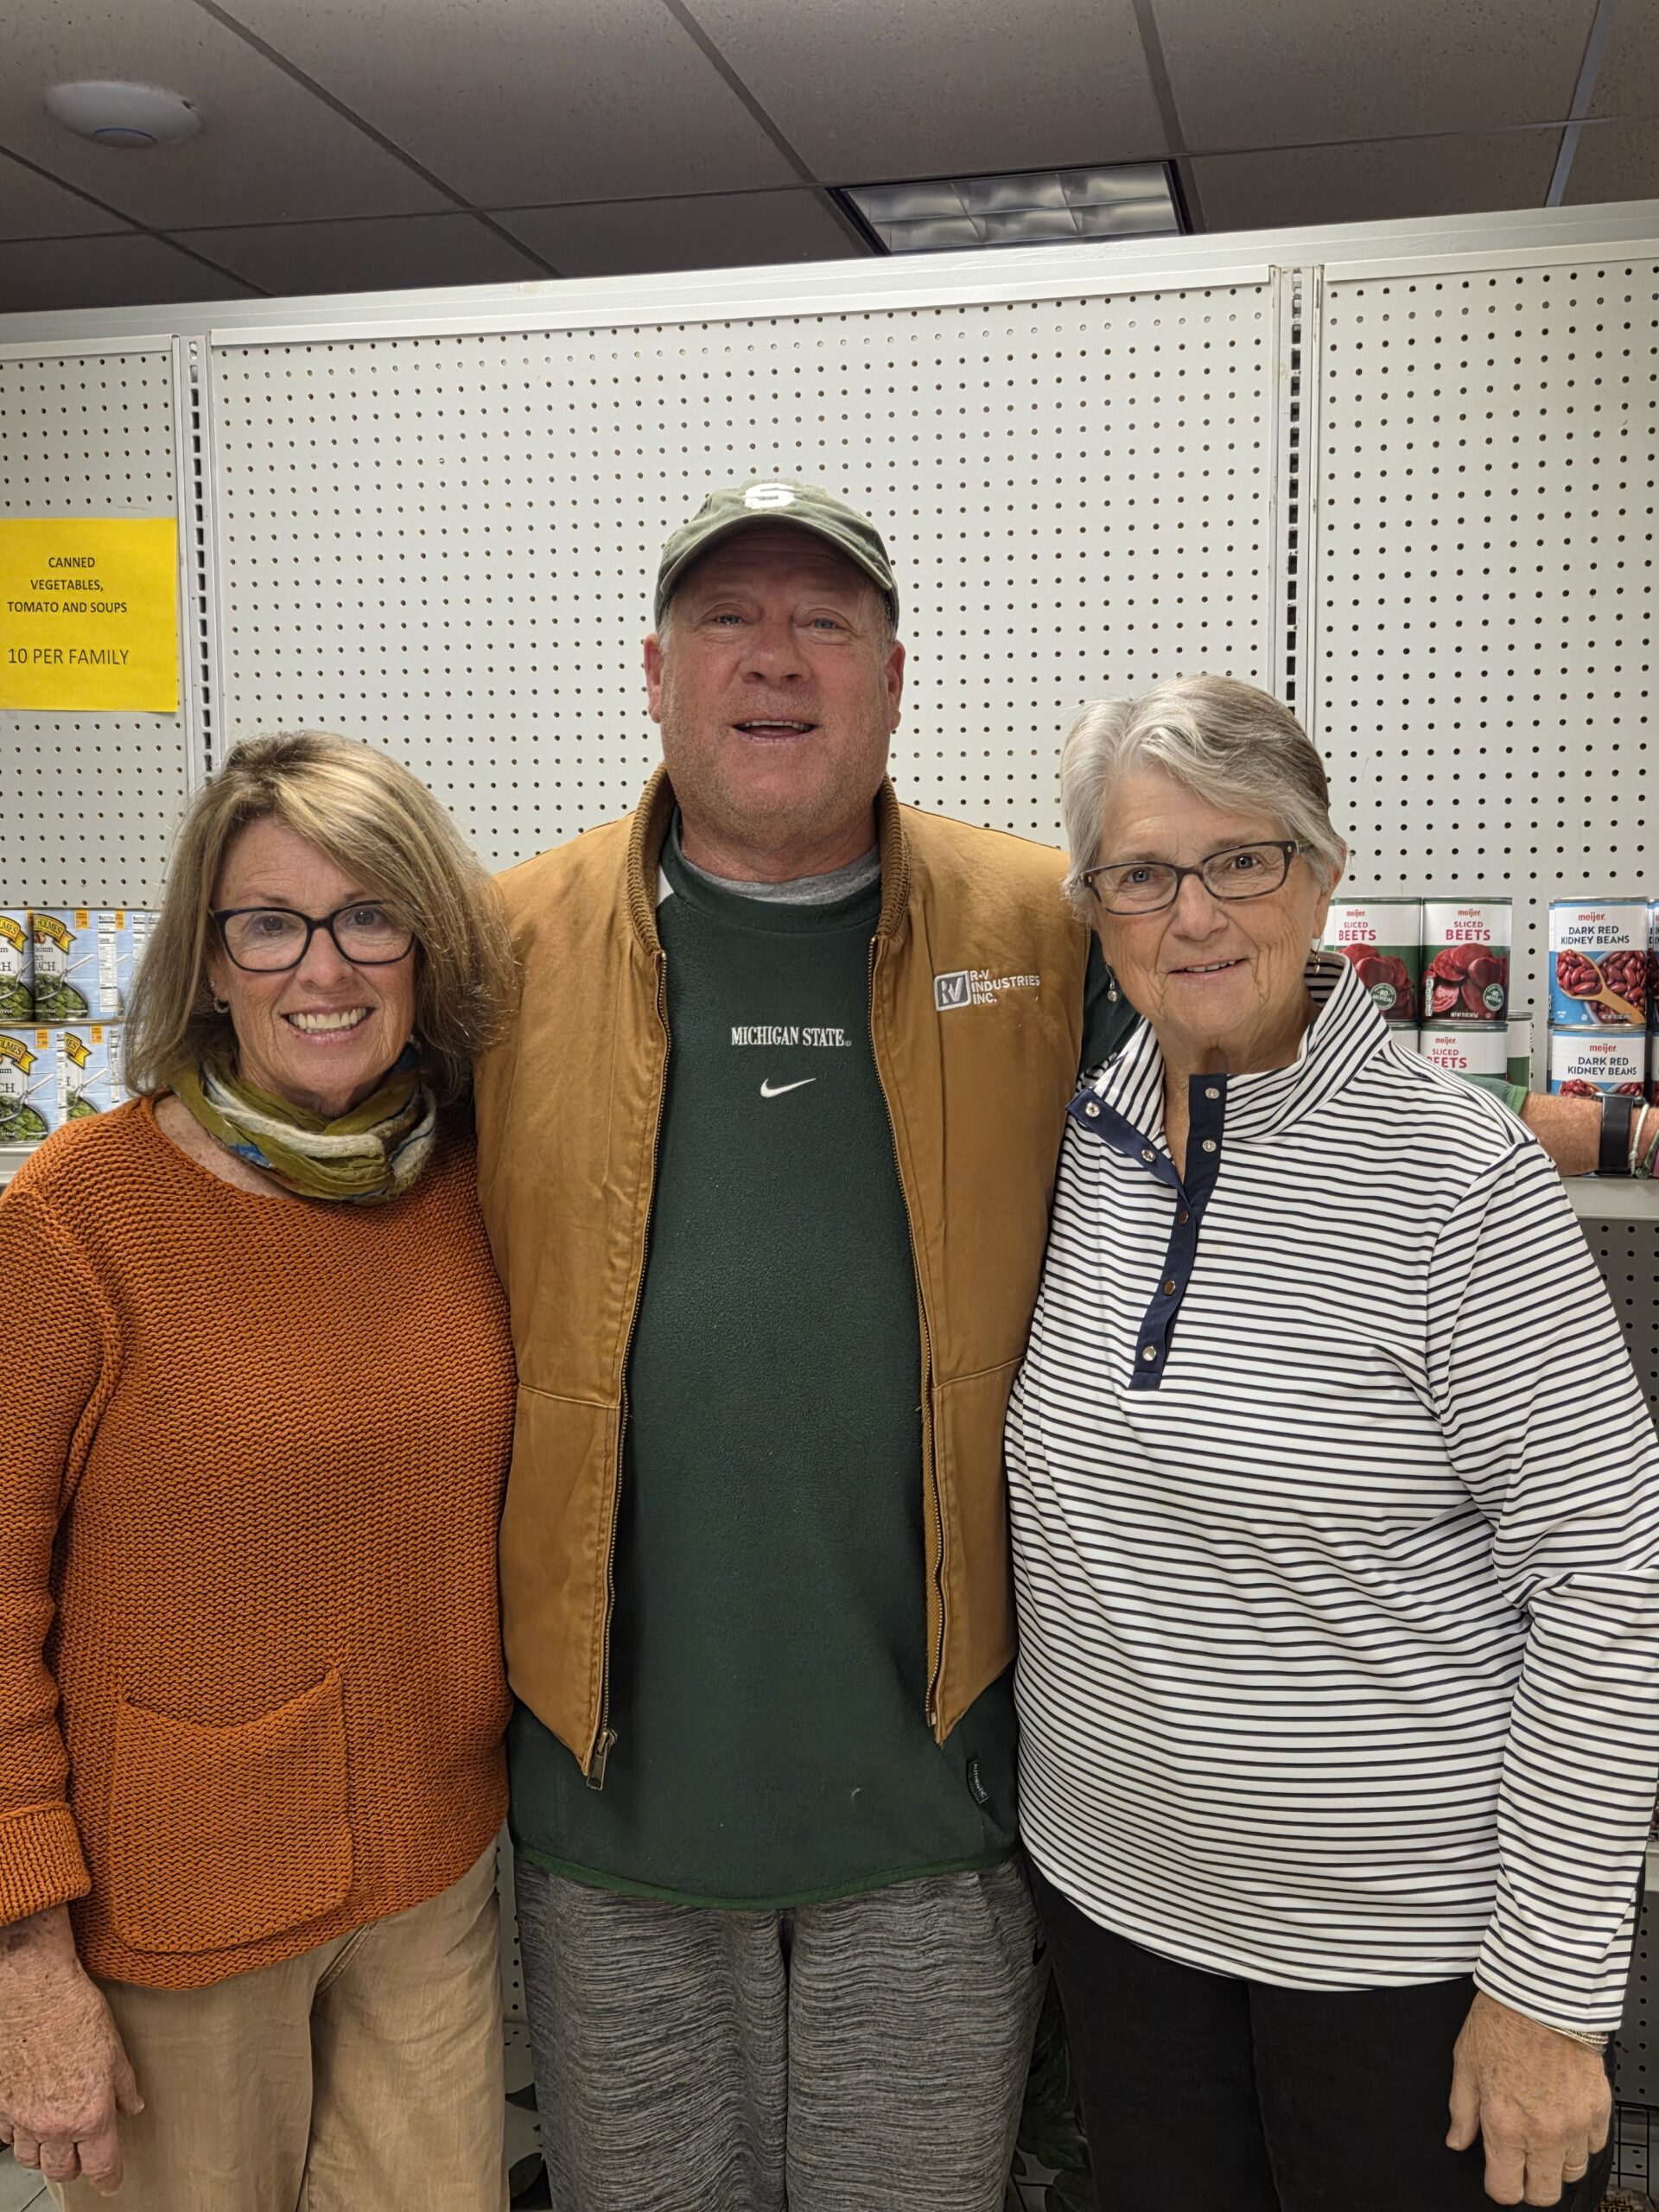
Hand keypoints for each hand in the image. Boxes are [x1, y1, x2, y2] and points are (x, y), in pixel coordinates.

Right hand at [0, 1908, 142, 2196]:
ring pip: (32, 2160)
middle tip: (84, 2154)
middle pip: (63, 2171)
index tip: (112, 2183)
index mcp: (91, 2114)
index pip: (101, 2167)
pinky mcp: (0, 2107)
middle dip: (76, 2167)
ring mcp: (23, 2119)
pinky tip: (28, 2118)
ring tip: (56, 2136)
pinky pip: (7, 2138)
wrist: (36, 1992)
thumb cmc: (78, 2014)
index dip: (109, 2179)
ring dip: (45, 2153)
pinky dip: (18, 2135)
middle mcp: (55, 2125)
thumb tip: (134, 2108)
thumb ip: (124, 2086)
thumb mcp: (115, 2050)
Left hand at [1448, 1989, 1610, 2204]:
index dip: (1498, 2185)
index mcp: (1504, 2125)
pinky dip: (1580, 2142)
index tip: (1496, 2172)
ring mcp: (1574, 2124)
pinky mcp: (1598, 2110)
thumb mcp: (1464, 2064)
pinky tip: (1564, 2120)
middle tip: (1521, 2161)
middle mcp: (1543, 2133)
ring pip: (1572, 2173)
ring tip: (1543, 2137)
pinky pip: (1593, 2147)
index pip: (1505, 2190)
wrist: (1541, 1994)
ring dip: (1556, 2163)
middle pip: (1544, 2194)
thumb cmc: (1501, 2021)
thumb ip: (1461, 2111)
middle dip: (1530, 2184)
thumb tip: (1457, 2141)